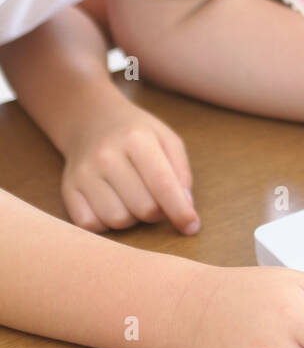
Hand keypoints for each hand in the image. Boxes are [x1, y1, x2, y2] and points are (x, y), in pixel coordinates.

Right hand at [60, 95, 199, 234]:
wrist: (92, 120)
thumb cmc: (137, 134)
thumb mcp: (166, 139)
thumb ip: (181, 171)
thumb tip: (186, 207)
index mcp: (137, 139)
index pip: (163, 185)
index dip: (180, 211)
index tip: (191, 227)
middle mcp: (107, 156)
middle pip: (144, 208)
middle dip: (157, 211)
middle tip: (155, 197)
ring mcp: (84, 173)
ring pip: (118, 221)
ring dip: (132, 218)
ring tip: (132, 197)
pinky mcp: (68, 189)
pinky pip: (91, 226)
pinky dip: (106, 223)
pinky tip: (111, 203)